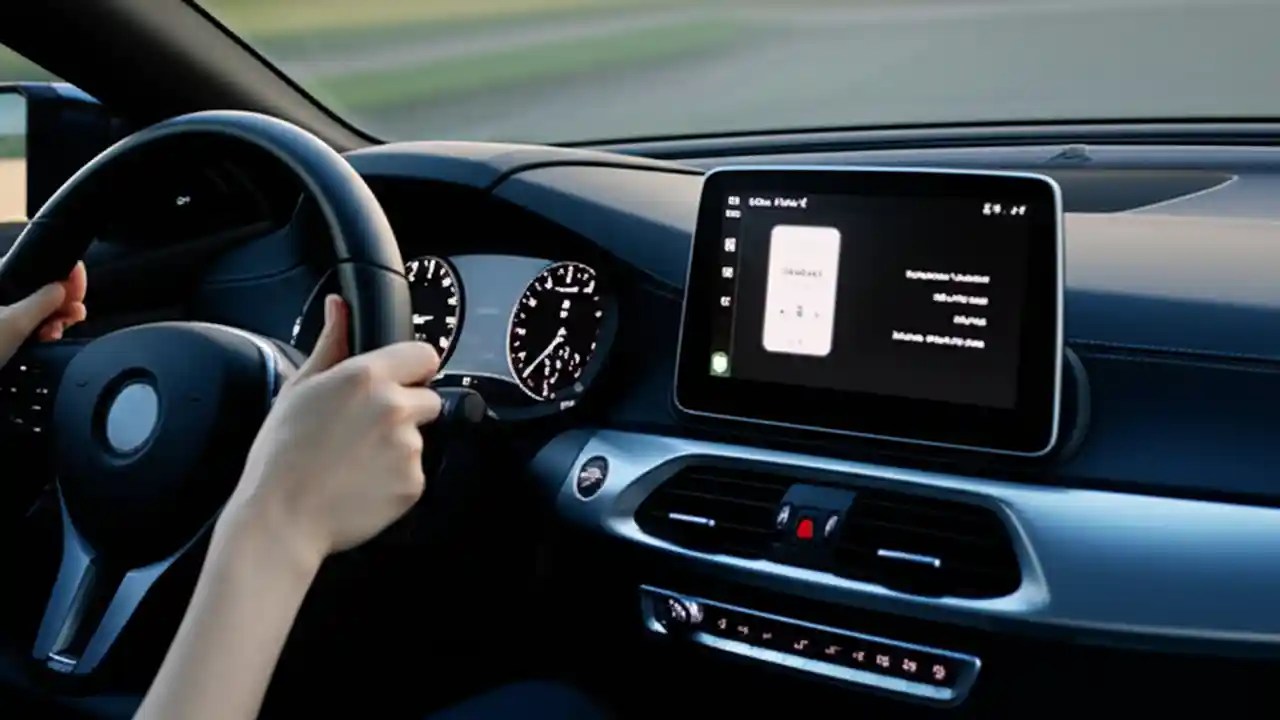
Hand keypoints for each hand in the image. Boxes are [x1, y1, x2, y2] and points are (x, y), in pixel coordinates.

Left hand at [0, 261, 87, 366]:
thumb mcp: (15, 322)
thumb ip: (43, 302)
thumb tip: (62, 287)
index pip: (33, 265)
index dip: (60, 273)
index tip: (79, 286)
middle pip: (34, 287)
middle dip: (60, 300)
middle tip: (77, 313)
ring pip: (31, 307)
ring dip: (53, 317)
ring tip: (61, 330)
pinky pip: (22, 323)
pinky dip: (38, 328)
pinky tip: (49, 336)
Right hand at [220, 295, 440, 567]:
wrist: (281, 518)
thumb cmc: (281, 455)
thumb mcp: (299, 388)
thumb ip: (330, 343)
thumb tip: (338, 307)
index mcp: (367, 377)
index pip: (425, 355)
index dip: (412, 369)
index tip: (399, 382)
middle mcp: (395, 408)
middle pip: (428, 399)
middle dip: (406, 411)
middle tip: (363, 431)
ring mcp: (408, 448)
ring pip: (419, 438)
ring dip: (397, 447)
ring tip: (354, 461)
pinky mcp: (414, 484)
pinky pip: (415, 473)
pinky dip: (395, 479)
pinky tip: (361, 483)